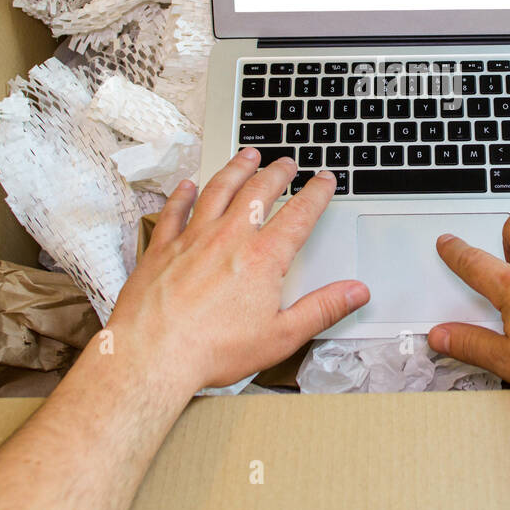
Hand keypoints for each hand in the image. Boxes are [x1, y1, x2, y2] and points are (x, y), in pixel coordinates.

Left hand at [104, 147, 368, 399]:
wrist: (153, 355)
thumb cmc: (213, 350)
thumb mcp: (281, 336)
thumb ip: (322, 310)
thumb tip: (356, 292)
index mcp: (263, 258)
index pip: (299, 216)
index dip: (316, 194)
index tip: (325, 179)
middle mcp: (229, 238)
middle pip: (259, 192)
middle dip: (278, 173)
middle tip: (287, 162)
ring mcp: (193, 238)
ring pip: (219, 190)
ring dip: (237, 169)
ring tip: (248, 155)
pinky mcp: (162, 248)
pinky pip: (174, 211)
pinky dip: (182, 195)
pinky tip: (187, 185)